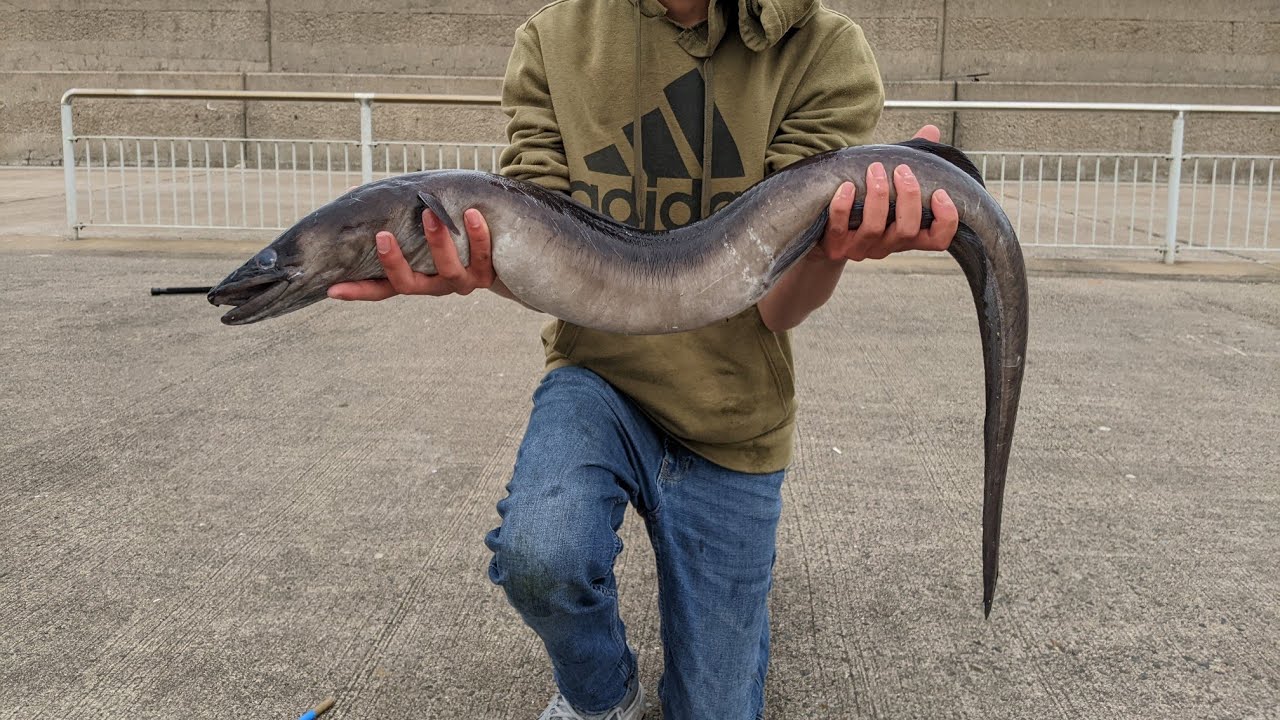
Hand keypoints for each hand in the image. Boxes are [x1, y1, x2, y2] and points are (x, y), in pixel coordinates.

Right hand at [327, 207, 495, 299]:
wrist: (498, 248)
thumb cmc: (448, 231)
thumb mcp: (417, 225)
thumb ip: (392, 213)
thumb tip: (353, 192)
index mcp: (413, 276)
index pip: (379, 288)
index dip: (356, 291)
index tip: (333, 288)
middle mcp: (433, 285)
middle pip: (408, 284)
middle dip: (393, 262)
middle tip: (382, 235)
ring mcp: (459, 282)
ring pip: (447, 270)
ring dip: (438, 242)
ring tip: (431, 213)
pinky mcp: (486, 274)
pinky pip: (481, 256)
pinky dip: (477, 235)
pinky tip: (472, 213)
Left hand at [813, 124, 959, 262]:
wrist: (825, 232)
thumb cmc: (866, 203)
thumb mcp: (892, 183)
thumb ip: (914, 159)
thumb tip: (931, 131)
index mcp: (908, 234)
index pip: (939, 240)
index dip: (946, 220)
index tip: (939, 192)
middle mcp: (888, 246)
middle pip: (907, 231)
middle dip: (908, 198)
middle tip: (902, 170)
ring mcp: (861, 248)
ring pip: (874, 229)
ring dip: (877, 196)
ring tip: (875, 169)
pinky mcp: (836, 246)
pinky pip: (840, 228)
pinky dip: (843, 206)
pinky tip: (847, 186)